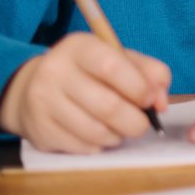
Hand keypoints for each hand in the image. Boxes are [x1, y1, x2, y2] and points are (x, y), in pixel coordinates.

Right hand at [0, 32, 170, 151]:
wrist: (33, 87)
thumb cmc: (89, 72)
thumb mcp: (118, 58)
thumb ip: (149, 73)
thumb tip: (161, 102)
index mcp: (80, 47)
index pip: (112, 67)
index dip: (139, 87)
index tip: (150, 100)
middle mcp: (55, 72)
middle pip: (107, 106)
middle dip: (135, 121)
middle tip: (142, 124)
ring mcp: (43, 103)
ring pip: (95, 132)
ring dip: (119, 135)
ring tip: (121, 129)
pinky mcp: (40, 131)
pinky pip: (82, 147)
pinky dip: (100, 145)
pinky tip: (100, 135)